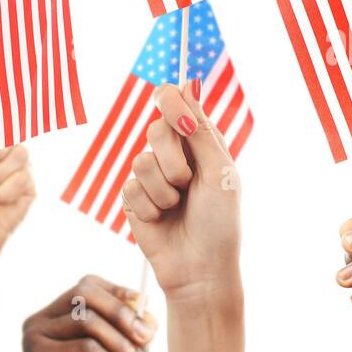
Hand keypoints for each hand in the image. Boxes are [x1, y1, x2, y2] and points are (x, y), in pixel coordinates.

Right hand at [123, 82, 240, 305]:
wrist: (201, 268)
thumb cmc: (219, 221)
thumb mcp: (219, 172)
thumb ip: (201, 131)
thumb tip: (190, 83)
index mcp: (199, 142)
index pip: (176, 102)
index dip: (170, 101)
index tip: (177, 117)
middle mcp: (175, 154)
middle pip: (155, 128)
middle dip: (173, 159)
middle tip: (188, 182)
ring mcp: (152, 176)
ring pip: (140, 161)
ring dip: (164, 189)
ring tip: (178, 206)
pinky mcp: (134, 198)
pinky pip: (131, 187)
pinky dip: (151, 207)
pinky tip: (162, 220)